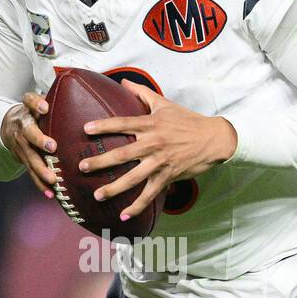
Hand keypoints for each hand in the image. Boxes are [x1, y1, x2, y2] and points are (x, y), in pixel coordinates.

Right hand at [0, 91, 57, 196]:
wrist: (9, 126)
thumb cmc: (35, 113)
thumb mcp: (40, 103)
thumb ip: (58, 100)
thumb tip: (92, 93)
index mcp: (28, 109)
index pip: (28, 100)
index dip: (35, 104)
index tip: (45, 107)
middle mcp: (22, 126)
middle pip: (29, 132)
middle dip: (40, 140)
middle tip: (52, 147)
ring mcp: (20, 144)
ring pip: (30, 157)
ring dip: (41, 169)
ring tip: (53, 179)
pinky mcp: (21, 159)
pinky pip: (30, 173)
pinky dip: (40, 184)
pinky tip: (50, 194)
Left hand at [78, 78, 237, 219]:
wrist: (214, 138)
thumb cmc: (188, 120)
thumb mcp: (165, 104)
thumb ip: (142, 93)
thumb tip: (123, 82)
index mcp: (150, 124)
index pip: (123, 124)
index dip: (104, 126)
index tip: (86, 129)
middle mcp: (153, 143)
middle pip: (123, 154)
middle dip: (101, 162)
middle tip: (82, 167)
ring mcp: (160, 162)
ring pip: (134, 178)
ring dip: (114, 188)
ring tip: (97, 195)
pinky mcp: (168, 176)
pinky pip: (150, 194)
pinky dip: (137, 206)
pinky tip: (124, 215)